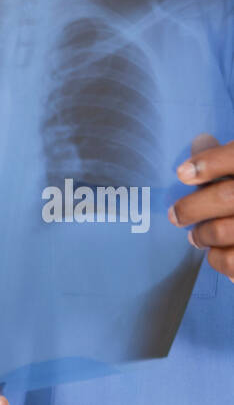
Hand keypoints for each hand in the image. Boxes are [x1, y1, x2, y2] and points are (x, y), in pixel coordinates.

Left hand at [170, 133, 233, 280]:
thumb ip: (227, 157)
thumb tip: (199, 143)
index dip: (210, 162)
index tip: (182, 173)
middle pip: (226, 196)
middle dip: (192, 207)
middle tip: (175, 215)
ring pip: (222, 231)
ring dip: (202, 235)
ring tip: (196, 237)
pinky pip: (231, 262)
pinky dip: (217, 259)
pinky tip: (216, 253)